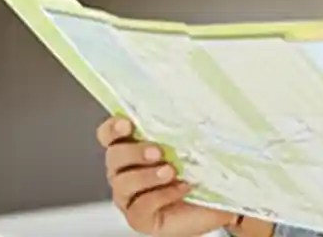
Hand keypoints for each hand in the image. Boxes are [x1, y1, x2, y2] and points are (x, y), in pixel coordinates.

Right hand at [96, 117, 237, 235]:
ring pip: (122, 183)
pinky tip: (180, 188)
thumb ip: (185, 128)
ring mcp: (128, 196)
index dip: (113, 128)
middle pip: (113, 156)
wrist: (212, 205)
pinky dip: (161, 196)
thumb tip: (195, 105)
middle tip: (158, 151)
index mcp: (132, 147)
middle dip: (134, 152)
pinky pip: (139, 207)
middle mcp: (124, 171)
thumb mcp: (195, 145)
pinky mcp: (138, 217)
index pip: (109, 134)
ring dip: (146, 175)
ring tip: (170, 171)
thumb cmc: (199, 172)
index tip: (127, 124)